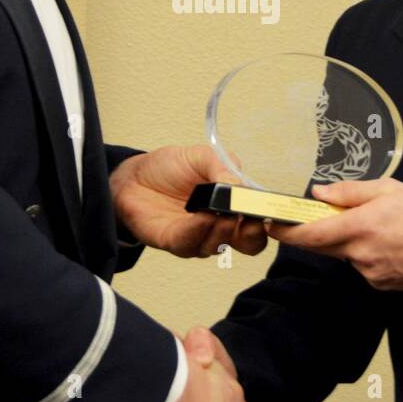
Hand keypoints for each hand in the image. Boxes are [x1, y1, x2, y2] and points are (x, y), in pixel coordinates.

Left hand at [110, 145, 268, 258]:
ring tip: (221, 212)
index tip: (268, 210)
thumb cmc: (170, 167)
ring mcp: (197, 237)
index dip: (269, 221)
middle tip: (250, 219)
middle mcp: (219, 227)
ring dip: (223, 230)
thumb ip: (223, 166)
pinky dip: (198, 230)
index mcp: (233, 207)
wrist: (133, 175)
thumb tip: (239, 185)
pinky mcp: (174, 242)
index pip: (260, 223)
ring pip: (219, 245)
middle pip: (248, 245)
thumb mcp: (201, 156)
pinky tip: (201, 216)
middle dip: (253, 235)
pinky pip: (190, 243)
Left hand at [267, 178, 402, 290]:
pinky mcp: (380, 284)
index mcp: (360, 227)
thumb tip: (320, 193)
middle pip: (324, 247)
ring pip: (346, 256)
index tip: (272, 226)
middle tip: (327, 218)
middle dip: (318, 233)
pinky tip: (389, 244)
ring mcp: (369, 272)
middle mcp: (360, 254)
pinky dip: (367, 255)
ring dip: (351, 242)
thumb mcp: (388, 189)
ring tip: (380, 228)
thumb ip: (349, 191)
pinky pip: (363, 267)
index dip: (287, 232)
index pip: (312, 234)